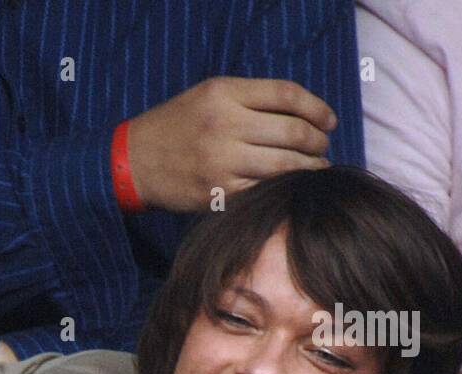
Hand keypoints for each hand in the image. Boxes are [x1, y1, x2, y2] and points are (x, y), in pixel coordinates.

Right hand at [124, 76, 334, 212]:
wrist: (133, 162)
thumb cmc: (174, 126)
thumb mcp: (206, 96)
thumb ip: (249, 99)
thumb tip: (300, 115)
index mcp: (223, 93)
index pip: (287, 95)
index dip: (316, 108)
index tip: (328, 121)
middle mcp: (224, 125)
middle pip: (292, 132)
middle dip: (318, 142)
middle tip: (323, 147)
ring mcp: (221, 162)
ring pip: (284, 165)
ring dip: (309, 168)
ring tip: (316, 168)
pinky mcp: (217, 192)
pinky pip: (264, 190)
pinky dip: (284, 188)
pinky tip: (292, 187)